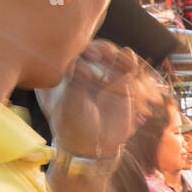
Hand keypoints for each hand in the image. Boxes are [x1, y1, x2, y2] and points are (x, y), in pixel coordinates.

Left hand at [36, 40, 154, 158]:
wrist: (94, 143)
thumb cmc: (73, 123)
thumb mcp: (69, 102)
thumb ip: (74, 82)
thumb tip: (82, 65)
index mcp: (61, 70)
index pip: (70, 50)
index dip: (80, 49)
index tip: (88, 57)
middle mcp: (80, 68)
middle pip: (91, 48)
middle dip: (98, 48)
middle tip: (101, 55)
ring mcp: (101, 74)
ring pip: (108, 54)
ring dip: (113, 52)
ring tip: (115, 57)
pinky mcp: (119, 81)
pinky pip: (125, 66)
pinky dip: (129, 60)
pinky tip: (129, 58)